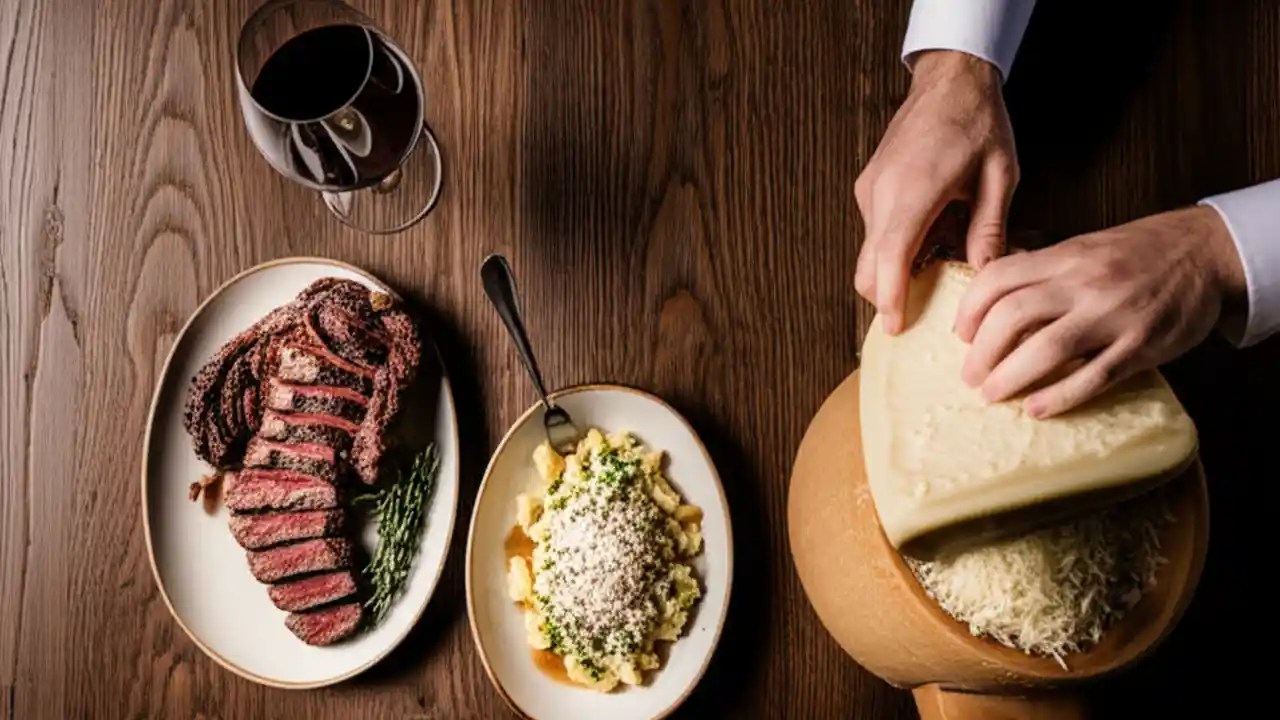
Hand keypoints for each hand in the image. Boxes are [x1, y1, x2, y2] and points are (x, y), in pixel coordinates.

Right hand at [855, 51, 1018, 333]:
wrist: (949, 79)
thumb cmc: (978, 123)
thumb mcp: (999, 177)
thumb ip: (989, 230)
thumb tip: (986, 276)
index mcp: (914, 190)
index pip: (890, 258)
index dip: (890, 299)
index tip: (895, 328)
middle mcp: (881, 193)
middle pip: (868, 267)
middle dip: (888, 296)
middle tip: (924, 313)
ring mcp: (870, 190)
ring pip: (870, 253)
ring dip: (896, 271)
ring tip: (938, 266)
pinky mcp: (869, 187)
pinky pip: (875, 233)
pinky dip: (896, 249)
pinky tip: (931, 238)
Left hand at [954, 206, 1246, 417]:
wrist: (1206, 251)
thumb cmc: (1137, 253)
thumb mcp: (1083, 247)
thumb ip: (1041, 269)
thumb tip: (989, 296)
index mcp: (1064, 256)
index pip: (997, 278)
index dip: (969, 310)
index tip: (961, 334)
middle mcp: (1083, 283)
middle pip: (1012, 317)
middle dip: (981, 352)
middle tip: (970, 376)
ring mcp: (1113, 315)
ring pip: (1047, 349)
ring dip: (1009, 377)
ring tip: (991, 394)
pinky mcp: (1141, 346)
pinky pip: (1093, 376)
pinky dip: (1059, 396)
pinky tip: (1036, 408)